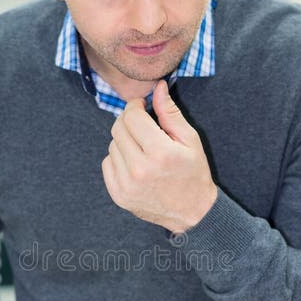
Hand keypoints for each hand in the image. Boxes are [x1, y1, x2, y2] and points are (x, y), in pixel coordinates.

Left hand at [101, 80, 217, 232]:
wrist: (193, 213)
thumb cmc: (193, 173)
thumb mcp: (190, 139)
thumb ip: (170, 112)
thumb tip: (157, 87)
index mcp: (160, 152)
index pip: (131, 116)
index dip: (135, 106)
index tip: (141, 106)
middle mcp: (140, 169)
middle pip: (118, 129)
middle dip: (128, 120)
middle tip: (142, 124)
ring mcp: (127, 185)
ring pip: (112, 145)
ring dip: (124, 141)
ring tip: (142, 148)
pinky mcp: (118, 195)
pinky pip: (107, 164)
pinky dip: (118, 159)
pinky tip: (135, 163)